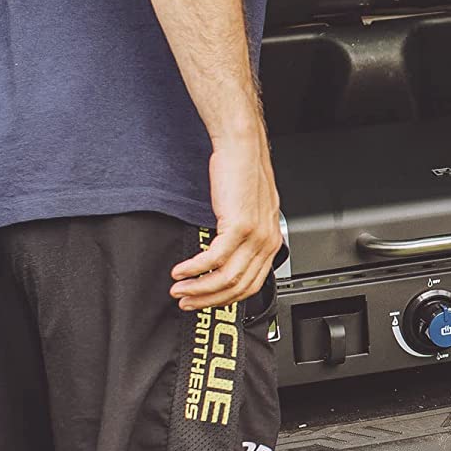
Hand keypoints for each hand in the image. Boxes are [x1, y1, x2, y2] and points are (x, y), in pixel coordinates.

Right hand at [170, 131, 280, 310]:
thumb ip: (244, 237)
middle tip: (186, 302)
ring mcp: (255, 235)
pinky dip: (195, 269)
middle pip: (238, 287)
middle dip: (208, 299)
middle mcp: (267, 242)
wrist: (242, 148)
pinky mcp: (239, 225)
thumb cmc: (243, 174)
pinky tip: (181, 271)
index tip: (205, 303)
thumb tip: (227, 258)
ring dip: (198, 288)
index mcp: (271, 242)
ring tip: (179, 290)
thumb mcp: (250, 211)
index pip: (251, 285)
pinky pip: (214, 258)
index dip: (225, 299)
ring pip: (225, 277)